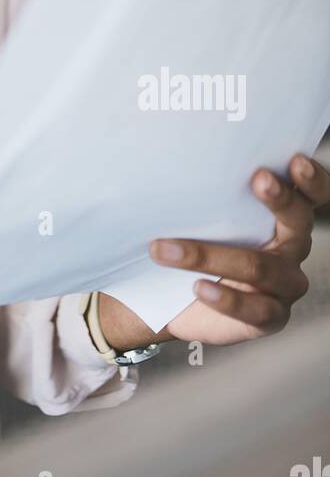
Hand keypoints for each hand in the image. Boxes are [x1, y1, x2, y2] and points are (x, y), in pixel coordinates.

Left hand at [147, 153, 328, 346]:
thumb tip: (167, 160)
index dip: (310, 178)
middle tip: (259, 179)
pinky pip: (254, 309)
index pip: (309, 193)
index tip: (295, 161)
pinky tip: (199, 288)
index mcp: (283, 215)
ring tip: (166, 249)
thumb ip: (203, 193)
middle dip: (281, 198)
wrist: (179, 299)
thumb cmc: (198, 241)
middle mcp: (291, 246)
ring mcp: (284, 284)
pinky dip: (225, 299)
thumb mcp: (202, 214)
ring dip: (208, 255)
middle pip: (297, 220)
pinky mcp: (271, 316)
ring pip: (258, 266)